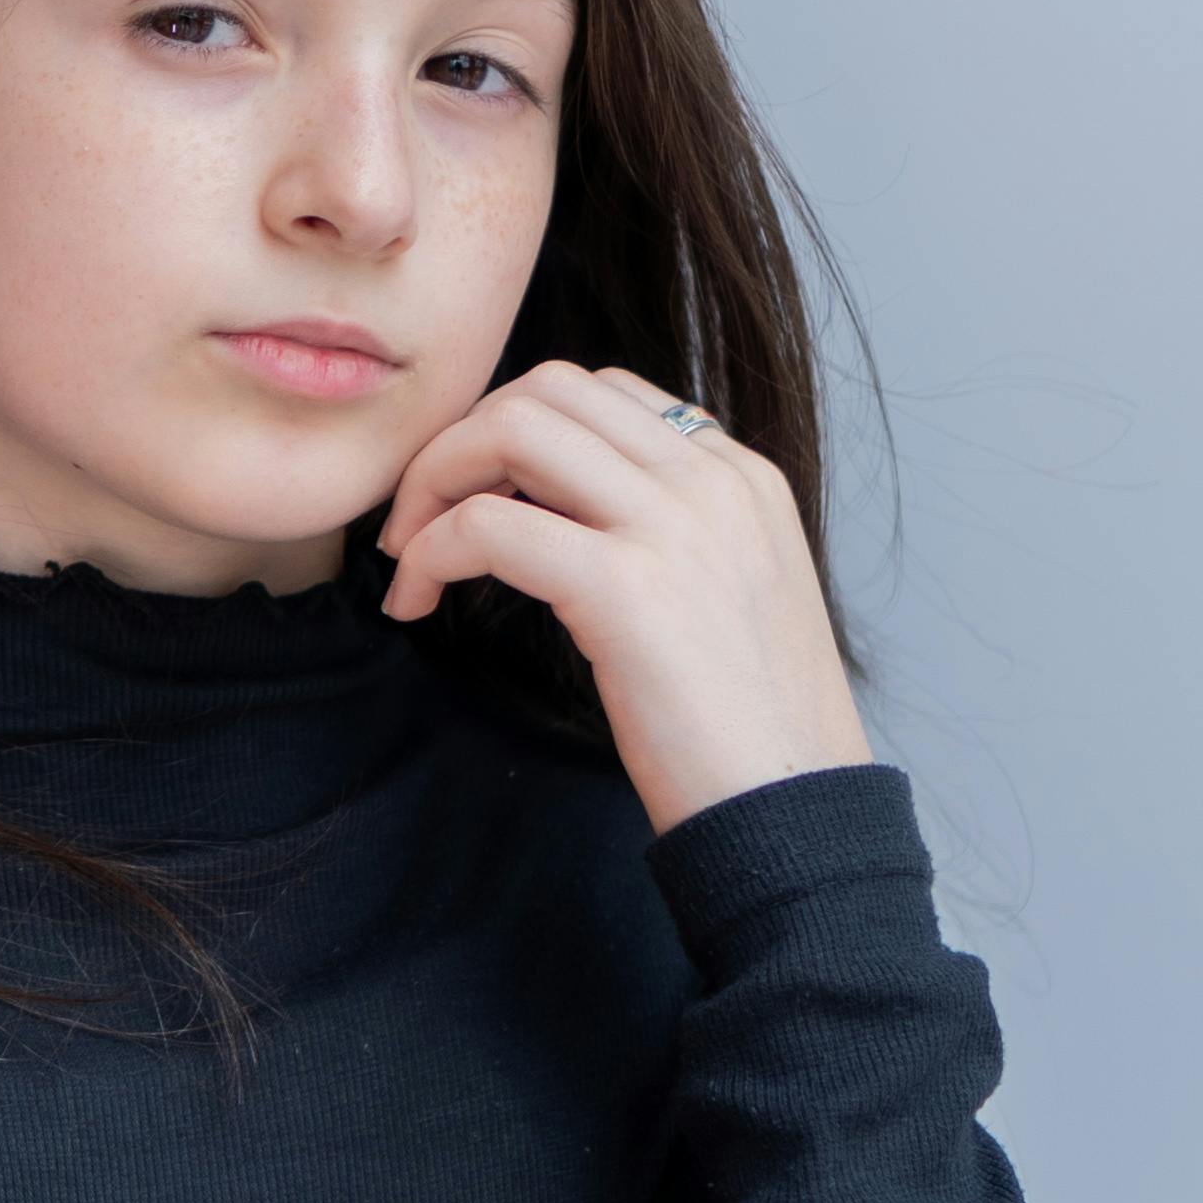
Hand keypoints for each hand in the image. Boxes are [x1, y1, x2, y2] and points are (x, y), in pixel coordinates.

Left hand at [374, 360, 874, 837]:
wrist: (794, 813)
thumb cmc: (749, 732)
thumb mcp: (729, 596)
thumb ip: (669, 535)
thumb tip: (560, 515)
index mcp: (742, 478)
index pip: (604, 391)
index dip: (514, 429)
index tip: (472, 495)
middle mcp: (713, 482)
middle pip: (548, 389)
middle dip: (461, 440)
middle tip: (418, 519)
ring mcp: (675, 526)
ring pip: (512, 430)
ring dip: (432, 481)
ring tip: (408, 554)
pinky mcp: (627, 588)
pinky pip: (489, 526)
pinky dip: (430, 553)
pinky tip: (416, 603)